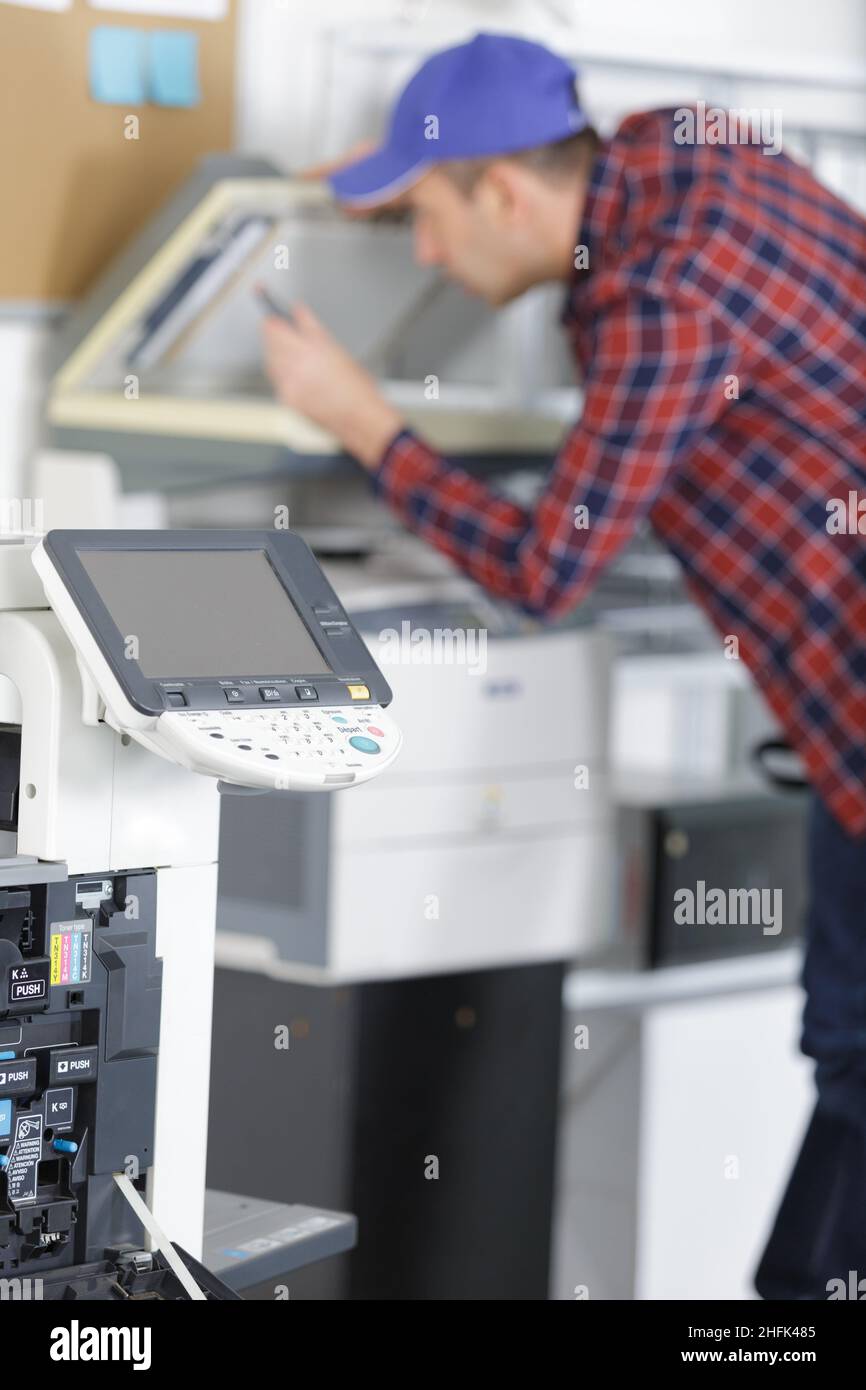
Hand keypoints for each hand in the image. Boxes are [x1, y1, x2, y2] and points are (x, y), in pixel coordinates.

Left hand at [262, 303, 404, 467]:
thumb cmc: (358, 388)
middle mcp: (300, 364)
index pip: (282, 322)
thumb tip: (299, 313)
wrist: (360, 419)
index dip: (270, 307)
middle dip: (272, 329)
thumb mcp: (339, 351)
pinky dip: (279, 371)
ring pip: (269, 358)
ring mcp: (291, 382)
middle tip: (276, 324)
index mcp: (314, 346)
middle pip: (270, 337)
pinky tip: (291, 372)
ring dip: (273, 350)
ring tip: (285, 349)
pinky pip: (275, 379)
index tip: (260, 293)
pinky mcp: (288, 398)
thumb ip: (314, 330)